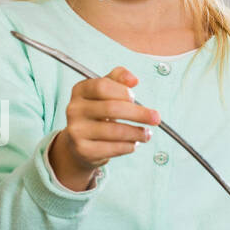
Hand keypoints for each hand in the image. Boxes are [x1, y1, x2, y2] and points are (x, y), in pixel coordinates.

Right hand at [48, 66, 159, 190]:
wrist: (78, 143)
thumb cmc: (97, 113)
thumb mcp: (104, 91)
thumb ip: (118, 79)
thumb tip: (133, 79)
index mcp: (79, 91)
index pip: (102, 86)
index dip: (122, 91)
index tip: (134, 97)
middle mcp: (73, 110)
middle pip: (111, 108)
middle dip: (139, 113)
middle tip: (155, 118)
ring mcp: (76, 131)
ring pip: (115, 131)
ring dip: (137, 133)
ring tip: (147, 134)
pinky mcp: (83, 150)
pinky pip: (114, 148)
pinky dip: (129, 146)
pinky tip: (133, 143)